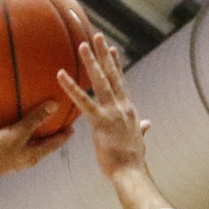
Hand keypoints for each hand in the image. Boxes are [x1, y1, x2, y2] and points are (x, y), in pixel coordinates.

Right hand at [0, 100, 70, 180]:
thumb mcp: (19, 133)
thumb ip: (35, 119)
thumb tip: (54, 104)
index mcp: (33, 155)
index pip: (54, 144)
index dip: (64, 135)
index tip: (72, 127)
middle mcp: (23, 157)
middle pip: (41, 143)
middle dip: (48, 132)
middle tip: (55, 118)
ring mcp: (9, 155)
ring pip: (23, 141)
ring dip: (28, 130)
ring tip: (31, 116)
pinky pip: (7, 138)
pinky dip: (10, 129)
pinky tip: (5, 118)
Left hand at [58, 35, 150, 180]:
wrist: (131, 172)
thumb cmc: (132, 161)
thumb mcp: (138, 140)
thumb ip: (141, 129)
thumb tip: (147, 125)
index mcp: (129, 109)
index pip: (121, 82)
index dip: (116, 65)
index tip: (112, 50)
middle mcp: (122, 106)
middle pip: (112, 75)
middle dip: (104, 54)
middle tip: (97, 36)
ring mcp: (112, 111)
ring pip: (100, 81)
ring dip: (91, 61)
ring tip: (82, 44)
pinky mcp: (100, 121)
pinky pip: (83, 100)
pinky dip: (71, 87)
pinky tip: (61, 75)